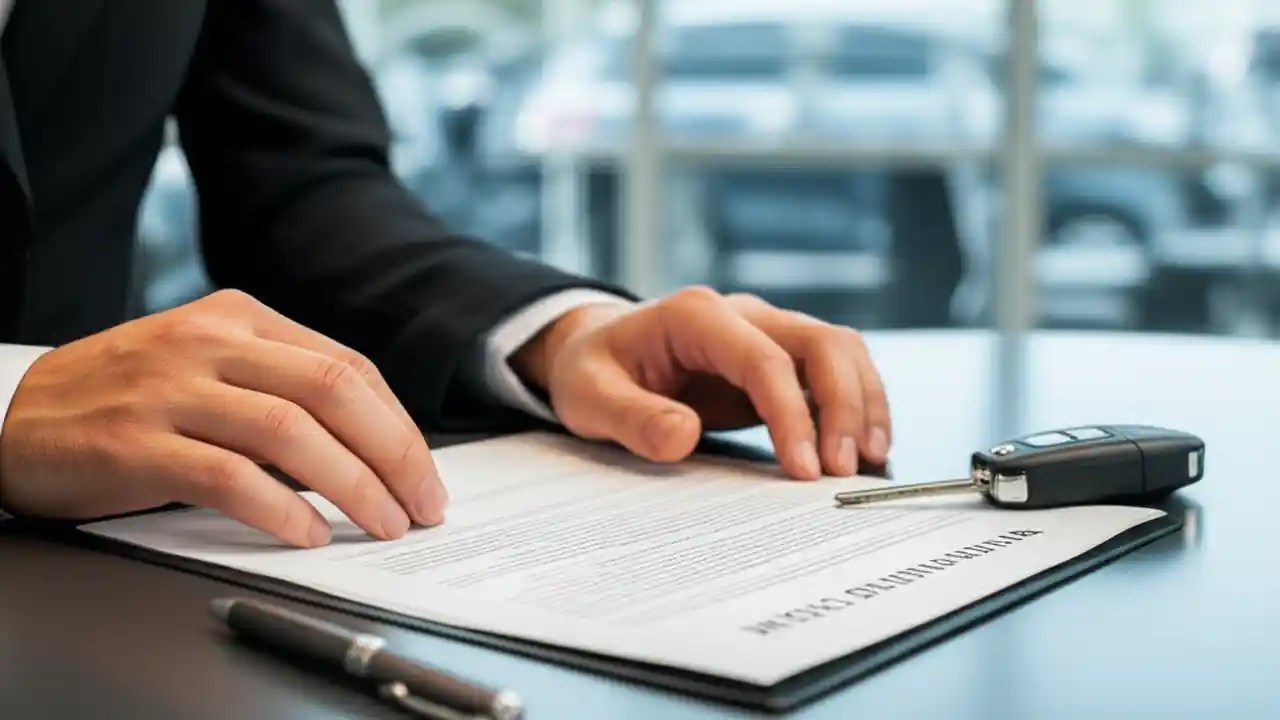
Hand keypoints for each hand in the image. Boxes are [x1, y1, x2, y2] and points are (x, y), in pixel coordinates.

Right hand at [0, 290, 445, 546]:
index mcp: (239, 318)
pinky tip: (309, 534)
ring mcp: (172, 390)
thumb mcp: (207, 366)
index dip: (397, 425)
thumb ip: (279, 387)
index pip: (346, 367)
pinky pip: (229, 476)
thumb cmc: (125, 397)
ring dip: (352, 485)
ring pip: (292, 431)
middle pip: (333, 392)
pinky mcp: (137, 443)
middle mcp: (210, 343)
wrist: (13, 414)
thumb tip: (369, 450)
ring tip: (383, 524)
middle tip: (422, 503)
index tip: (424, 473)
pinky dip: (281, 509)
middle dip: (394, 454)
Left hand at [512, 287, 890, 479]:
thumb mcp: (589, 396)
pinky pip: (832, 371)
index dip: (792, 414)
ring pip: (839, 350)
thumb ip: (632, 417)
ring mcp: (765, 332)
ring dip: (863, 402)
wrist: (595, 351)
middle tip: (845, 471)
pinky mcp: (778, 358)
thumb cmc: (592, 371)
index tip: (803, 470)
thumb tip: (682, 436)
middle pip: (821, 342)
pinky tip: (864, 448)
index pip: (764, 359)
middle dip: (844, 405)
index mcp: (695, 316)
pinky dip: (856, 405)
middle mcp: (741, 314)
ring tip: (869, 462)